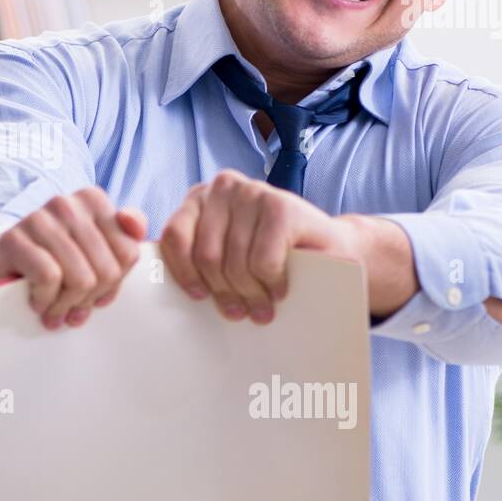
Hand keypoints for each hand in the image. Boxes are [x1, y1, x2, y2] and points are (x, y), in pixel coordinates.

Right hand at [0, 187, 146, 329]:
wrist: (0, 282)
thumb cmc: (54, 270)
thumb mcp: (96, 256)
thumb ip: (125, 238)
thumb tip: (136, 225)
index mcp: (92, 200)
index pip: (128, 254)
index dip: (112, 285)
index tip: (94, 292)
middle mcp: (66, 202)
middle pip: (106, 269)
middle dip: (88, 299)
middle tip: (71, 308)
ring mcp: (37, 218)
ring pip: (80, 278)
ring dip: (66, 305)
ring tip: (54, 310)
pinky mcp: (12, 239)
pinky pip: (49, 278)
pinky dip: (45, 300)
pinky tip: (36, 302)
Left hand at [158, 170, 362, 322]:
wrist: (334, 250)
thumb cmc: (273, 255)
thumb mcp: (227, 252)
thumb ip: (199, 258)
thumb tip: (167, 292)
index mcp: (200, 199)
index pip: (174, 238)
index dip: (185, 274)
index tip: (200, 297)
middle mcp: (222, 187)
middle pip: (206, 256)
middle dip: (224, 292)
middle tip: (239, 313)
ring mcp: (253, 192)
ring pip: (235, 263)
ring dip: (250, 295)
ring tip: (261, 309)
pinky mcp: (282, 207)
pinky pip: (263, 262)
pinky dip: (272, 283)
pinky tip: (280, 289)